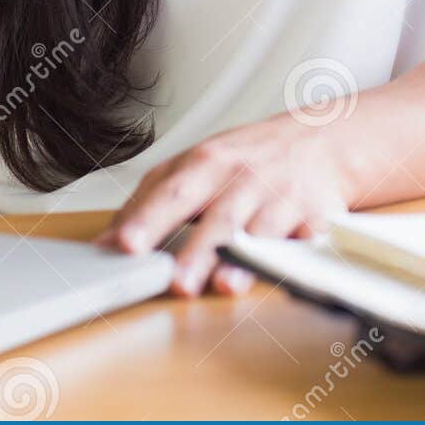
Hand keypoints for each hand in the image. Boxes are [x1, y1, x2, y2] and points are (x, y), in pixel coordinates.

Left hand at [94, 111, 355, 296]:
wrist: (321, 139)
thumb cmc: (247, 160)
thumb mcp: (194, 167)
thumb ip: (149, 202)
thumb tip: (103, 246)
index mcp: (206, 162)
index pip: (171, 191)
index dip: (147, 219)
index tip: (124, 246)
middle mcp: (242, 178)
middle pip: (216, 214)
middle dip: (196, 249)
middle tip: (175, 280)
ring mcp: (280, 198)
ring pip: (259, 231)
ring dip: (241, 259)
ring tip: (223, 285)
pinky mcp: (315, 218)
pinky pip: (307, 241)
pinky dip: (296, 259)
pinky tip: (282, 275)